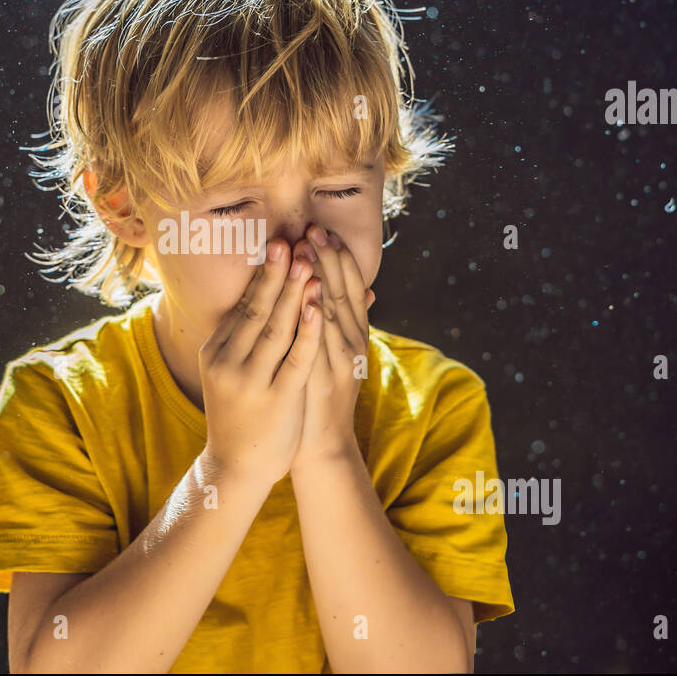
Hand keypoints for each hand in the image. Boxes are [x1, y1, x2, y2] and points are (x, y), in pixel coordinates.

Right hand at [200, 237, 326, 486]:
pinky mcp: (276, 399)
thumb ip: (244, 336)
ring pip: (276, 329)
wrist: (236, 466)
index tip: (278, 244)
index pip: (244, 305)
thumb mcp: (230, 370)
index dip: (263, 274)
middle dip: (276, 274)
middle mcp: (228, 361)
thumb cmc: (240, 413)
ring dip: (293, 294)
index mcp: (217, 350)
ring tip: (307, 262)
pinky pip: (295, 359)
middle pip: (257, 310)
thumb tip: (265, 297)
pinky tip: (316, 306)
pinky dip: (307, 330)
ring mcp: (250, 381)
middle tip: (290, 241)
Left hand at [289, 225, 374, 474]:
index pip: (348, 286)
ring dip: (323, 280)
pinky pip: (321, 345)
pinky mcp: (325, 381)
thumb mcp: (337, 355)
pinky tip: (313, 299)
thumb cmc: (321, 397)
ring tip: (309, 250)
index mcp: (353, 334)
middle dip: (328, 259)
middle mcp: (352, 344)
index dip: (338, 258)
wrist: (322, 447)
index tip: (322, 230)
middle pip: (343, 293)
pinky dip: (319, 321)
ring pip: (334, 313)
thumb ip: (345, 323)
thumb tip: (367, 290)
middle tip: (314, 228)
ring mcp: (341, 362)